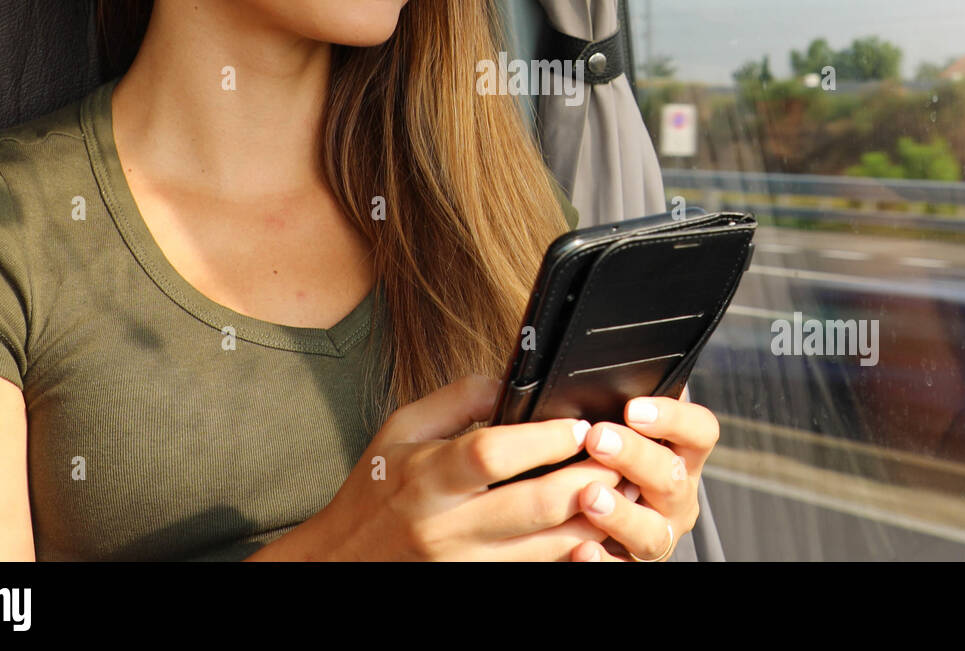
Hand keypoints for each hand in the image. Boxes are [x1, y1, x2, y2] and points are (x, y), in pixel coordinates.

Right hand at [278, 375, 623, 560]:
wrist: (341, 562)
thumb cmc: (376, 490)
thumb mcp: (402, 429)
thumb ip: (459, 398)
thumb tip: (513, 379)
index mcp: (427, 476)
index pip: (491, 453)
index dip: (543, 439)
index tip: (578, 427)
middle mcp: (446, 526)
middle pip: (533, 506)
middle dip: (588, 481)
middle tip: (622, 459)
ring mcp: (464, 564)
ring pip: (548, 548)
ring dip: (594, 520)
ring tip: (623, 492)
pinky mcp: (478, 586)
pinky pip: (537, 572)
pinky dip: (571, 554)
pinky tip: (593, 533)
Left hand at [570, 386, 718, 561]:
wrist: (600, 517)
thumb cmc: (606, 458)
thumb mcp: (620, 427)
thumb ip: (615, 405)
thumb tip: (584, 378)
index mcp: (681, 456)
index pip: (699, 431)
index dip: (673, 418)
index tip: (635, 408)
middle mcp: (676, 498)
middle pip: (672, 477)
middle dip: (634, 456)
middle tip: (598, 439)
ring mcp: (657, 533)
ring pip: (652, 531)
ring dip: (621, 513)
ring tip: (589, 496)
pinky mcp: (632, 564)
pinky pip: (622, 567)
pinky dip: (602, 560)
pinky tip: (581, 549)